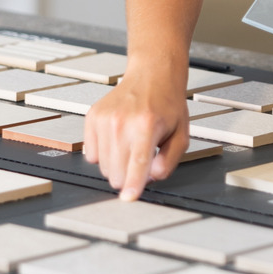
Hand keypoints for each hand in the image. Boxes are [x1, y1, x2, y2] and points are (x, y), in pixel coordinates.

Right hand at [83, 72, 190, 200]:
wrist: (152, 75)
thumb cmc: (167, 104)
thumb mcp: (181, 133)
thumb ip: (169, 160)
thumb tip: (151, 177)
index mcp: (147, 125)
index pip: (137, 163)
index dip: (133, 185)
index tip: (128, 198)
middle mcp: (122, 122)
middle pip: (116, 172)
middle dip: (128, 176)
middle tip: (142, 158)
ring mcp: (104, 119)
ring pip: (103, 167)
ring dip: (117, 164)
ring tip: (132, 143)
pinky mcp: (92, 117)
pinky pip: (91, 155)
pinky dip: (104, 154)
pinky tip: (118, 138)